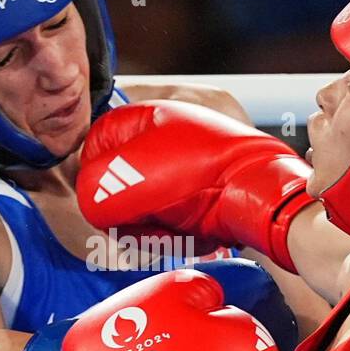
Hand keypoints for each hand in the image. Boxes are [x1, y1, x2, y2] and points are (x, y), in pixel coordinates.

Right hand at [78, 100, 314, 272]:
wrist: (259, 195)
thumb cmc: (203, 174)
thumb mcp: (133, 179)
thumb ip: (94, 193)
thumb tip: (90, 207)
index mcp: (144, 116)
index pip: (94, 142)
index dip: (94, 174)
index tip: (102, 194)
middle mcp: (160, 139)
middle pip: (113, 180)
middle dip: (123, 207)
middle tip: (139, 218)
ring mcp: (177, 168)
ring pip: (135, 205)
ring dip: (146, 226)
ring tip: (169, 228)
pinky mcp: (191, 195)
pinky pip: (162, 219)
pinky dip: (168, 233)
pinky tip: (184, 234)